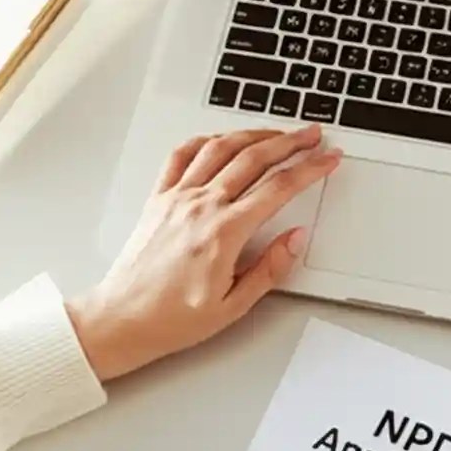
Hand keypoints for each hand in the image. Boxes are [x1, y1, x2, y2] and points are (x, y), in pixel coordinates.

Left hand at [67, 125, 340, 381]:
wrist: (121, 318)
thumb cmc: (171, 318)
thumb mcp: (234, 305)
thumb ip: (270, 268)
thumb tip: (295, 238)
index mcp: (225, 232)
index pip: (279, 188)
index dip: (311, 168)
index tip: (328, 159)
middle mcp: (201, 207)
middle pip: (255, 158)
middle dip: (290, 142)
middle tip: (312, 135)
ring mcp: (177, 198)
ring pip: (221, 148)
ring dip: (254, 134)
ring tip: (276, 131)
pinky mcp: (159, 198)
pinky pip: (182, 155)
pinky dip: (206, 140)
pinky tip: (221, 139)